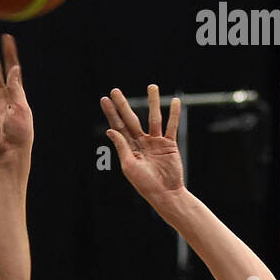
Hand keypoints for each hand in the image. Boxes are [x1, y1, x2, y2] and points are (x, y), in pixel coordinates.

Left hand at [101, 84, 184, 203]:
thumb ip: (122, 147)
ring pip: (154, 118)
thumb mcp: (129, 166)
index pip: (118, 127)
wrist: (165, 193)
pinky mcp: (169, 144)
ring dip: (153, 102)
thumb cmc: (145, 184)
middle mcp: (141, 143)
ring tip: (152, 86)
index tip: (105, 100)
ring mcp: (155, 142)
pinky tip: (174, 101)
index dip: (111, 113)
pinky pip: (171, 126)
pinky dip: (174, 114)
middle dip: (123, 105)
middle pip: (131, 119)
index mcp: (129, 149)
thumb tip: (110, 130)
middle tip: (115, 90)